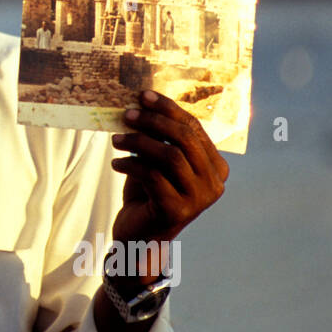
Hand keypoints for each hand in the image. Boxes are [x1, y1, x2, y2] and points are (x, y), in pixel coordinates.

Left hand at [109, 90, 228, 259]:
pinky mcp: (177, 211)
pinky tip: (116, 163)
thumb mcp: (157, 162)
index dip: (168, 109)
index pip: (194, 128)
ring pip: (170, 156)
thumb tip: (141, 104)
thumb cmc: (149, 194)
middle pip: (184, 139)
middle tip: (126, 115)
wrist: (140, 237)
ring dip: (139, 141)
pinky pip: (152, 176)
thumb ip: (159, 138)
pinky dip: (131, 164)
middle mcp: (214, 183)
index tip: (142, 95)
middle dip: (153, 121)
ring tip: (115, 139)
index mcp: (216, 166)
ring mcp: (199, 199)